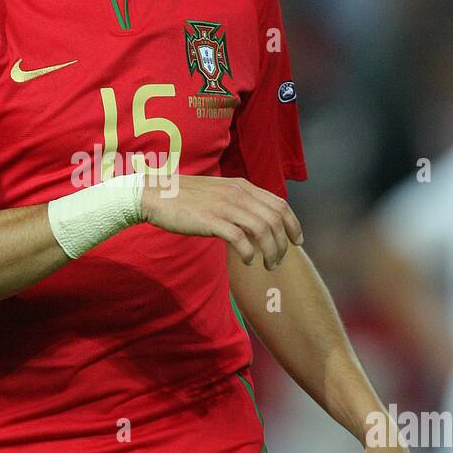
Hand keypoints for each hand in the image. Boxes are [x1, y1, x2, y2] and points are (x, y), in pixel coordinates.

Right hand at [141, 173, 302, 269]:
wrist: (156, 195)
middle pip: (275, 219)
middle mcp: (238, 194)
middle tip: (278, 261)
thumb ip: (239, 203)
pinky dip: (249, 253)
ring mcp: (224, 206)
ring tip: (267, 265)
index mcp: (242, 186)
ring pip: (262, 230)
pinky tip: (247, 261)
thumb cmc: (185, 198)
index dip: (293, 224)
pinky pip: (240, 238)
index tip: (296, 242)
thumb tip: (256, 221)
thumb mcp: (219, 193)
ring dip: (270, 252)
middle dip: (282, 244)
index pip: (280, 204)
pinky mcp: (211, 220)